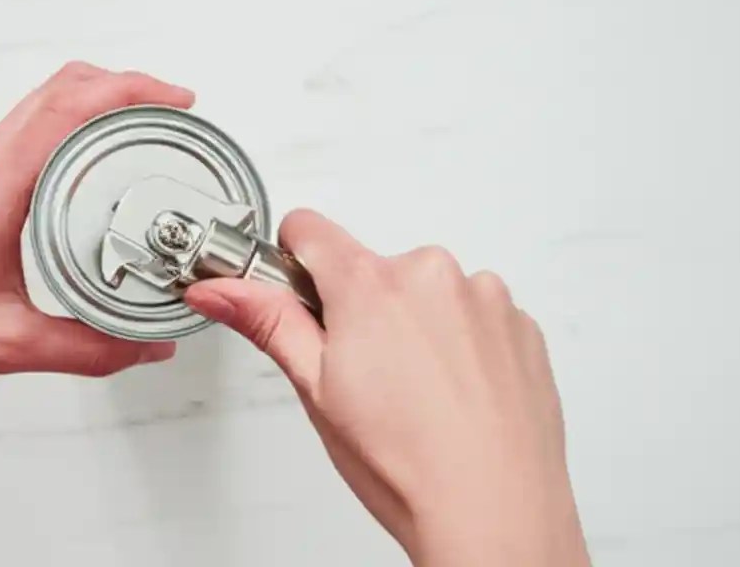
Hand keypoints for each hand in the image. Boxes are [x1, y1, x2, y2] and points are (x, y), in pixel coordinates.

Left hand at [0, 61, 189, 414]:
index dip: (130, 90)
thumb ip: (87, 349)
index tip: (175, 101)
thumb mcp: (2, 346)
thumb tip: (145, 347)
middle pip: (53, 92)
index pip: (67, 107)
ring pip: (31, 116)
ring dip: (86, 113)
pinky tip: (78, 186)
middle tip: (167, 113)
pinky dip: (58, 144)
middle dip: (118, 88)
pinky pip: (14, 149)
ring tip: (134, 143)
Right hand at [184, 210, 588, 566]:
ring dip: (415, 325)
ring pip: (425, 292)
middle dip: (359, 309)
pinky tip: (452, 393)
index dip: (292, 261)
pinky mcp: (520, 323)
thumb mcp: (315, 390)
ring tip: (415, 392)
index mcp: (370, 284)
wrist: (494, 512)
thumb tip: (219, 290)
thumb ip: (266, 321)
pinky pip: (474, 314)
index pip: (308, 228)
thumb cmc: (407, 464)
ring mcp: (484, 297)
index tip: (296, 295)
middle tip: (363, 374)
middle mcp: (432, 274)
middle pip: (370, 268)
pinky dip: (461, 344)